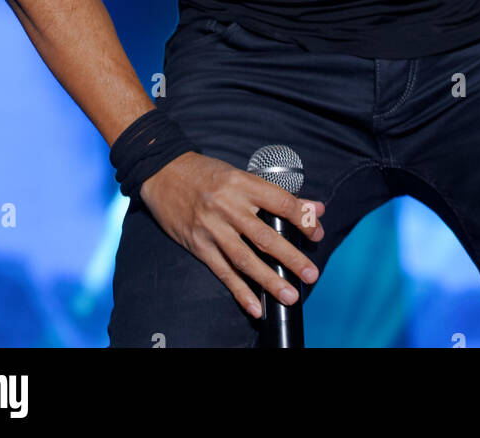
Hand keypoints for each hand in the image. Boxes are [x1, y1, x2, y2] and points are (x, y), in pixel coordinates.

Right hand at [139, 151, 325, 317]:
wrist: (163, 173)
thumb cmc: (206, 173)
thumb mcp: (240, 175)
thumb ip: (276, 193)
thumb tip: (315, 208)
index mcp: (242, 184)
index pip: (280, 202)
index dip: (302, 219)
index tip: (316, 234)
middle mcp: (227, 206)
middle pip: (265, 236)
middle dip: (291, 257)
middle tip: (311, 274)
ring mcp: (211, 228)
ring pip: (245, 259)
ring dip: (269, 280)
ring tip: (289, 295)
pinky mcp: (198, 245)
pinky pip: (223, 271)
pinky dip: (240, 291)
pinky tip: (255, 306)